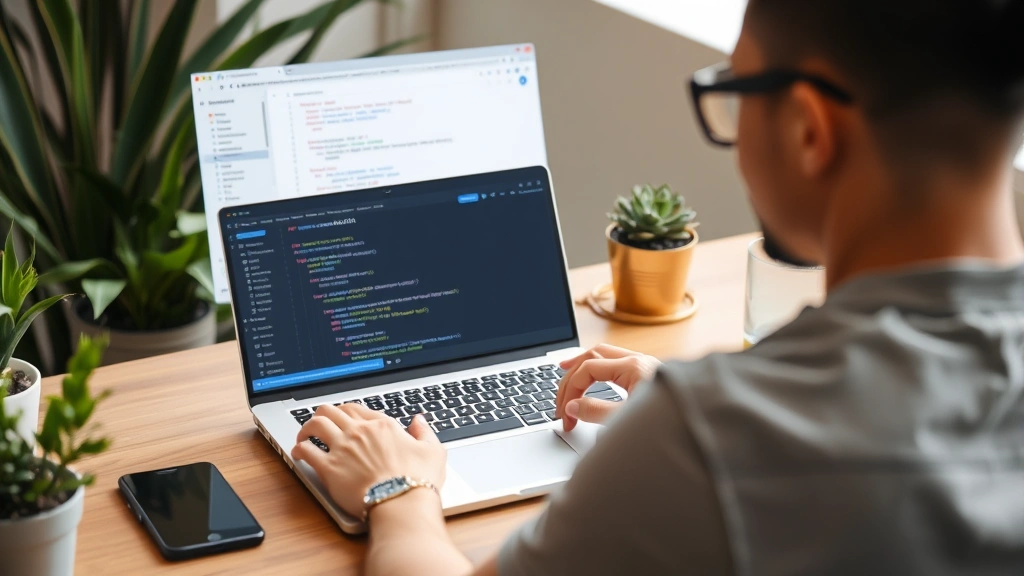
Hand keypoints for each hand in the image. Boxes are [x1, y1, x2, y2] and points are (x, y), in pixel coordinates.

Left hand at [291, 404, 445, 518]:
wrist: (402, 503)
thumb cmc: (418, 481)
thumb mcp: (433, 451)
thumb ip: (424, 432)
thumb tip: (419, 421)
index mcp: (383, 426)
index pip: (356, 409)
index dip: (345, 411)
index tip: (342, 418)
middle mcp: (359, 432)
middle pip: (331, 411)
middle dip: (322, 414)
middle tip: (319, 423)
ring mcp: (342, 448)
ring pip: (315, 424)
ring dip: (306, 427)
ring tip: (304, 435)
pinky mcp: (329, 468)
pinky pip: (307, 451)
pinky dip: (299, 449)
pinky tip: (298, 453)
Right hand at [555, 344, 660, 431]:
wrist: (703, 421)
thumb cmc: (670, 421)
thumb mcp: (628, 419)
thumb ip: (596, 412)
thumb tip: (573, 407)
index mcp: (633, 367)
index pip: (587, 369)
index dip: (570, 392)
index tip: (564, 416)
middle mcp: (638, 361)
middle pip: (592, 356)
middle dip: (570, 377)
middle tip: (558, 400)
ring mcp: (644, 365)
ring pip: (603, 355)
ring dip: (582, 364)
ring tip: (564, 369)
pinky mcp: (647, 374)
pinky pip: (614, 362)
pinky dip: (597, 367)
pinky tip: (592, 373)